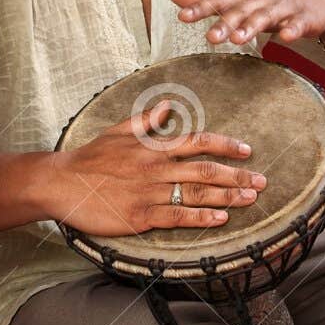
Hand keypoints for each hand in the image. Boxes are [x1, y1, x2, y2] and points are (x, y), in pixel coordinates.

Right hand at [42, 99, 267, 235]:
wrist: (62, 184)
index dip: (226, 146)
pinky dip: (201, 217)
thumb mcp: (119, 130)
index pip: (199, 142)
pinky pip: (177, 215)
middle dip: (238, 176)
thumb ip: (146, 120)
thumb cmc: (90, 158)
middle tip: (262, 181)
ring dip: (228, 197)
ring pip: (197, 193)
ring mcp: (150, 192)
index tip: (247, 151)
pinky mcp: (141, 215)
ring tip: (251, 199)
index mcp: (153, 146)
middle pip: (206, 170)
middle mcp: (157, 167)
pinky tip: (220, 219)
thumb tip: (168, 106)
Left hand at [168, 0, 324, 47]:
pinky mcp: (304, 19)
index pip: (219, 1)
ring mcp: (283, 8)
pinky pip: (297, 25)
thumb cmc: (269, 1)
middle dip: (225, 23)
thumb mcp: (238, 0)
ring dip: (252, 27)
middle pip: (241, 11)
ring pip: (266, 17)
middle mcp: (260, 1)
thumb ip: (207, 0)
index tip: (182, 16)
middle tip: (210, 38)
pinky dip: (291, 31)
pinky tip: (285, 38)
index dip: (201, 8)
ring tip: (238, 39)